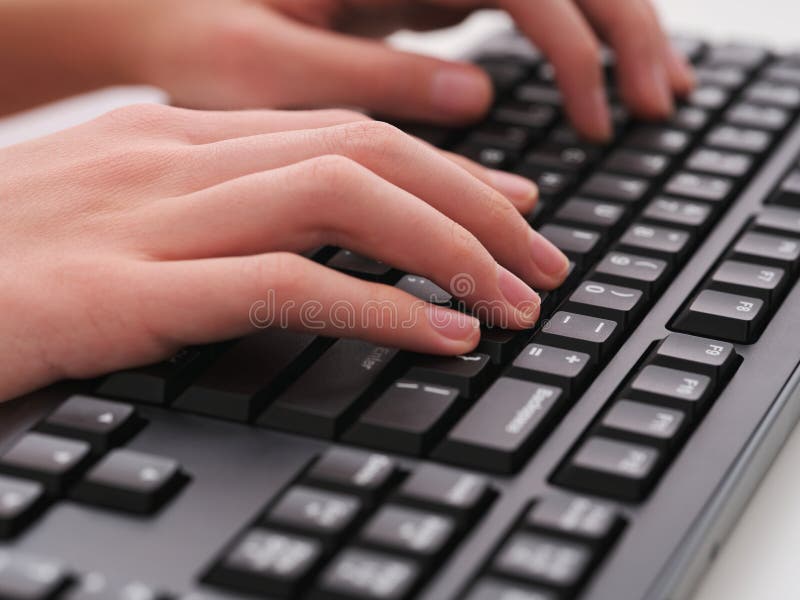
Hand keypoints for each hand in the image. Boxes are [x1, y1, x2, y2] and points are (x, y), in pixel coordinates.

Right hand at [0, 104, 567, 400]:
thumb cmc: (0, 264)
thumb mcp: (118, 216)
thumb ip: (209, 213)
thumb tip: (301, 237)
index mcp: (176, 140)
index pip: (343, 132)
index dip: (443, 167)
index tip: (510, 205)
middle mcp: (176, 160)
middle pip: (365, 151)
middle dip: (474, 203)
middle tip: (543, 258)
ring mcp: (152, 218)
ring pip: (342, 198)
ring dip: (448, 247)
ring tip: (514, 299)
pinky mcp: (128, 290)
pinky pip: (286, 283)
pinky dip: (379, 307)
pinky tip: (440, 335)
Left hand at [125, 0, 693, 139]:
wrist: (145, 0)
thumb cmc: (184, 29)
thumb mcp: (259, 66)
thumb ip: (368, 76)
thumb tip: (475, 98)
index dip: (581, 42)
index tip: (601, 121)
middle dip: (625, 26)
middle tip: (663, 103)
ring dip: (607, 27)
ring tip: (650, 95)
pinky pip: (514, 2)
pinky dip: (562, 43)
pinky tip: (581, 87)